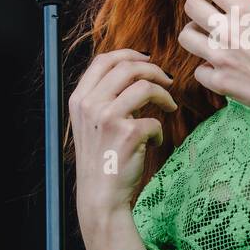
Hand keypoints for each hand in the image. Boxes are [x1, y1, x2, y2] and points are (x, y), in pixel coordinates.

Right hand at [68, 49, 176, 234]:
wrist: (100, 196)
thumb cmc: (102, 159)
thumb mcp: (92, 123)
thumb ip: (105, 98)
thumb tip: (135, 73)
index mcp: (79, 99)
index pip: (104, 60)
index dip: (129, 54)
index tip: (148, 59)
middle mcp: (90, 104)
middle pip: (127, 67)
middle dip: (154, 70)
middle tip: (169, 81)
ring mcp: (107, 118)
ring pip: (145, 86)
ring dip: (164, 95)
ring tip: (170, 107)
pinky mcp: (127, 134)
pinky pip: (155, 120)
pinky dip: (159, 131)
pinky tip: (153, 143)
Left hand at [178, 0, 249, 116]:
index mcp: (245, 11)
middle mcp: (227, 32)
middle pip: (191, 5)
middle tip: (204, 1)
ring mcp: (220, 58)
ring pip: (186, 36)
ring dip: (195, 30)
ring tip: (206, 31)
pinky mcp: (220, 82)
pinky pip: (198, 70)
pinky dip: (205, 65)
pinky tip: (218, 62)